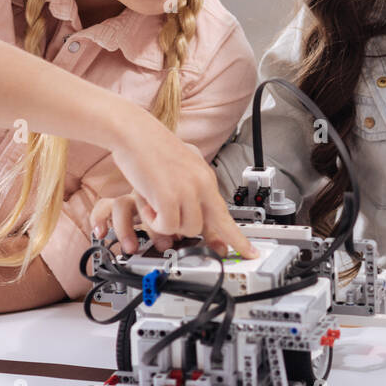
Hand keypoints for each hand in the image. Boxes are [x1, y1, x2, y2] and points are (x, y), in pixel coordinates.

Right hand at [96, 113, 256, 258]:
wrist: (135, 133)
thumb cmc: (152, 148)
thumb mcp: (183, 166)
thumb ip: (194, 187)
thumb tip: (200, 211)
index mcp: (206, 177)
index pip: (226, 213)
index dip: (238, 237)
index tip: (250, 252)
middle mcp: (202, 185)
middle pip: (211, 226)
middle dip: (201, 236)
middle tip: (199, 241)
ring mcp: (187, 192)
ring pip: (187, 229)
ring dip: (168, 223)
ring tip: (156, 203)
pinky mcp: (168, 198)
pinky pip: (166, 226)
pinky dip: (154, 221)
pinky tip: (148, 202)